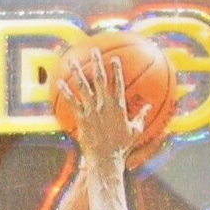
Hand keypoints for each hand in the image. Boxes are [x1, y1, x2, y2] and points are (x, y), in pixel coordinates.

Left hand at [58, 49, 150, 168]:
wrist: (106, 160)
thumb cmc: (121, 148)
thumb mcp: (135, 132)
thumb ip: (141, 117)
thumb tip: (150, 106)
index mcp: (118, 107)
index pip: (118, 83)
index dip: (116, 69)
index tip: (114, 58)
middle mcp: (104, 105)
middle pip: (100, 78)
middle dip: (97, 62)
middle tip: (93, 50)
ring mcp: (92, 111)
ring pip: (83, 86)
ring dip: (77, 71)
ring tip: (72, 60)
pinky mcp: (82, 119)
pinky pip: (72, 102)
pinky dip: (66, 91)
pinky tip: (60, 82)